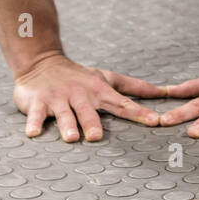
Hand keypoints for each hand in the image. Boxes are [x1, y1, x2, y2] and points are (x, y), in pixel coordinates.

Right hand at [13, 53, 165, 141]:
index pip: (122, 104)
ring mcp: (58, 99)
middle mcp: (80, 95)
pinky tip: (34, 133)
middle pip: (88, 112)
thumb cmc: (79, 76)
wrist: (42, 62)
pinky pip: (35, 115)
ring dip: (67, 125)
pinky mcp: (37, 103)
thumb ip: (135, 87)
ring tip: (71, 138)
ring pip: (63, 115)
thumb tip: (164, 91)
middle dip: (92, 123)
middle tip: (97, 136)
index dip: (139, 113)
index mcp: (99, 91)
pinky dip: (34, 124)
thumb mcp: (107, 78)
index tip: (154, 121)